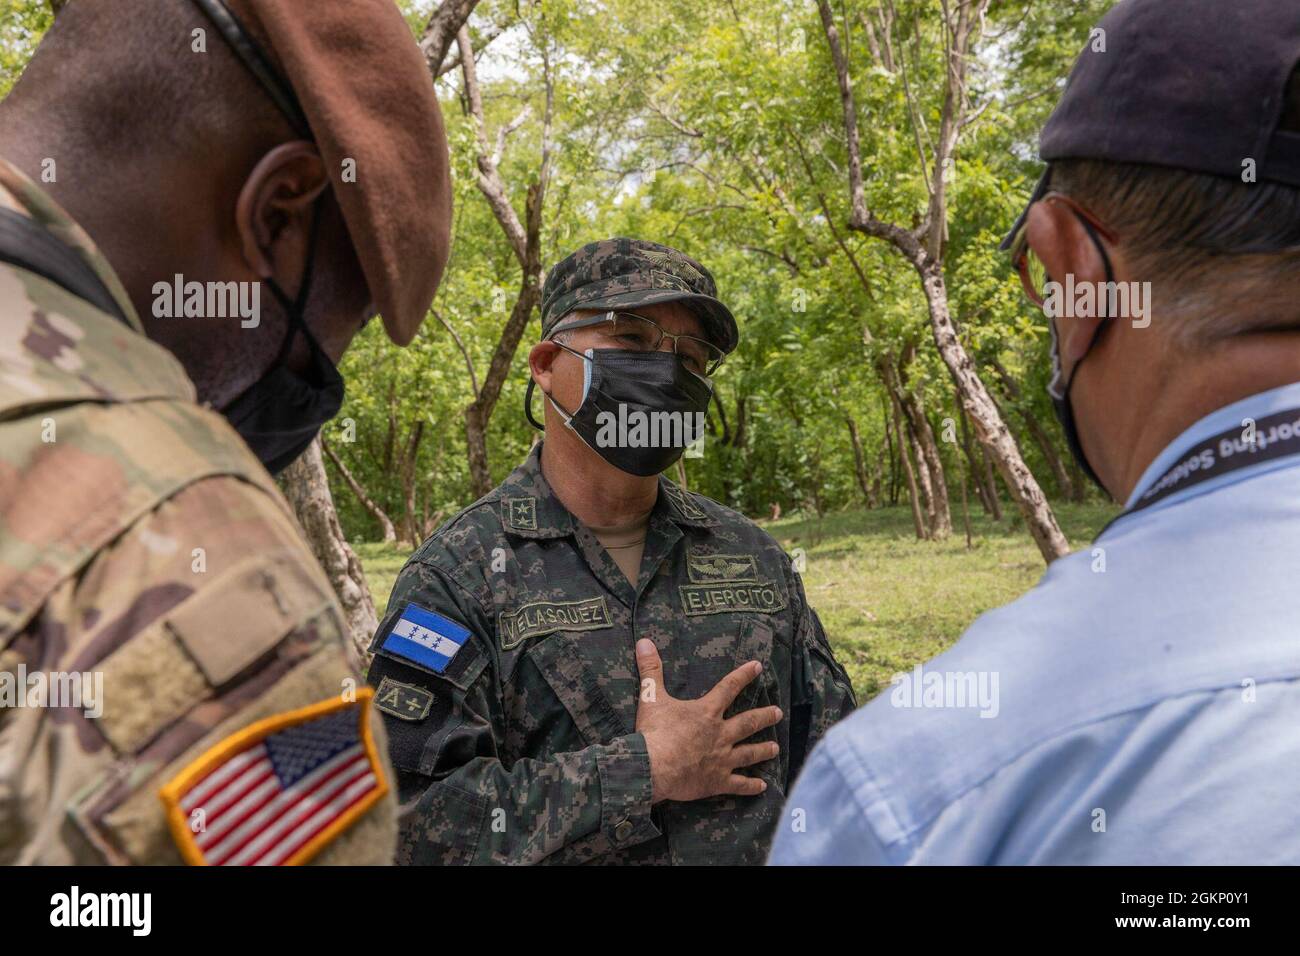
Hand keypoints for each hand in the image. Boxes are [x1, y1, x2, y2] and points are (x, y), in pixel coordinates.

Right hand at [634, 638, 781, 803]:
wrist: (653, 767)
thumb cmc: (654, 732)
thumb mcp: (651, 697)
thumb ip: (651, 670)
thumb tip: (644, 641)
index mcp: (707, 712)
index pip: (729, 688)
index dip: (744, 675)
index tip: (758, 667)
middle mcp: (720, 734)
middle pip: (748, 723)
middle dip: (765, 716)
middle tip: (778, 713)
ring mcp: (721, 759)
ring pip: (749, 753)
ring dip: (763, 750)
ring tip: (775, 748)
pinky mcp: (717, 781)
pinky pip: (738, 784)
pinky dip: (751, 786)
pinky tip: (762, 786)